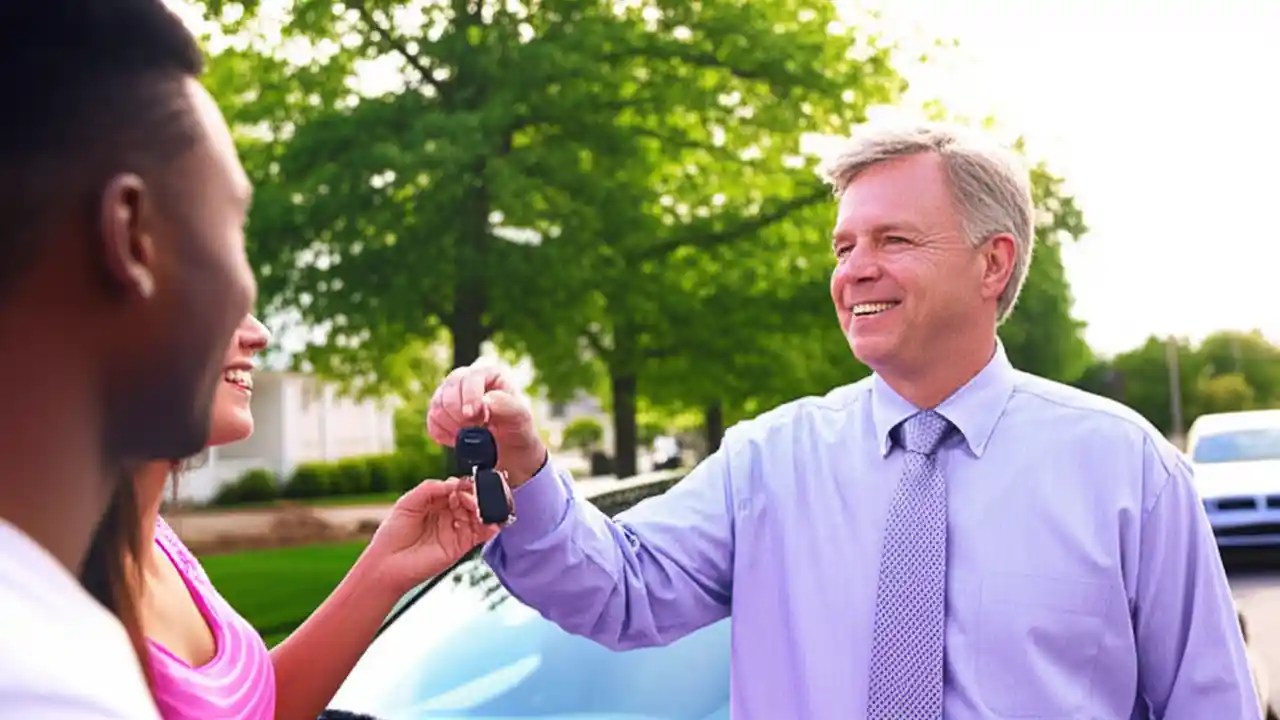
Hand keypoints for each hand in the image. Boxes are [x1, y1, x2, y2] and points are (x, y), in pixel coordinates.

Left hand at [359, 477, 499, 595]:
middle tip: (472, 496)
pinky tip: (492, 522)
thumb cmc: (392, 535)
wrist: (386, 564)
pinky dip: (490, 528)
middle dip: (475, 495)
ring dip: (483, 509)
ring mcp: (455, 530)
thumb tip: (453, 483)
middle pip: (470, 500)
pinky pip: (481, 534)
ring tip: (479, 508)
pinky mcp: (460, 546)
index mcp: (435, 502)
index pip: (456, 488)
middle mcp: (447, 515)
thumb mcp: (407, 502)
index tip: (467, 482)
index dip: (463, 484)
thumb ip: (430, 489)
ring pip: (478, 515)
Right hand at [427, 359, 547, 487]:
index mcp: (490, 372)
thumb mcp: (521, 418)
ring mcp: (451, 393)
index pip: (472, 376)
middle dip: (460, 414)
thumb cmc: (517, 428)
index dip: (470, 396)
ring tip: (470, 434)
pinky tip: (458, 438)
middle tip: (475, 429)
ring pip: (438, 404)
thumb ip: (507, 406)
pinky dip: (443, 433)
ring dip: (452, 425)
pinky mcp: (440, 410)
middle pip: (450, 388)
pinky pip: (432, 419)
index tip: (472, 416)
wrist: (508, 449)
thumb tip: (486, 400)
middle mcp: (468, 377)